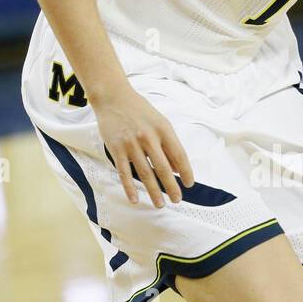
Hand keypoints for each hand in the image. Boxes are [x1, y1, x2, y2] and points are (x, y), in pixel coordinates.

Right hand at [92, 81, 194, 206]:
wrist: (113, 97)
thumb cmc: (140, 110)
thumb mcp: (160, 122)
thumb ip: (169, 144)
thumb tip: (177, 169)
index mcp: (163, 129)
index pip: (179, 155)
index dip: (186, 171)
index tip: (189, 184)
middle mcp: (149, 137)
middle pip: (163, 168)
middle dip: (171, 187)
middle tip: (177, 200)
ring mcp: (132, 144)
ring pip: (145, 173)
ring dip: (153, 191)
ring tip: (160, 204)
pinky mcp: (116, 149)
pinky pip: (124, 172)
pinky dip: (129, 188)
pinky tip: (135, 199)